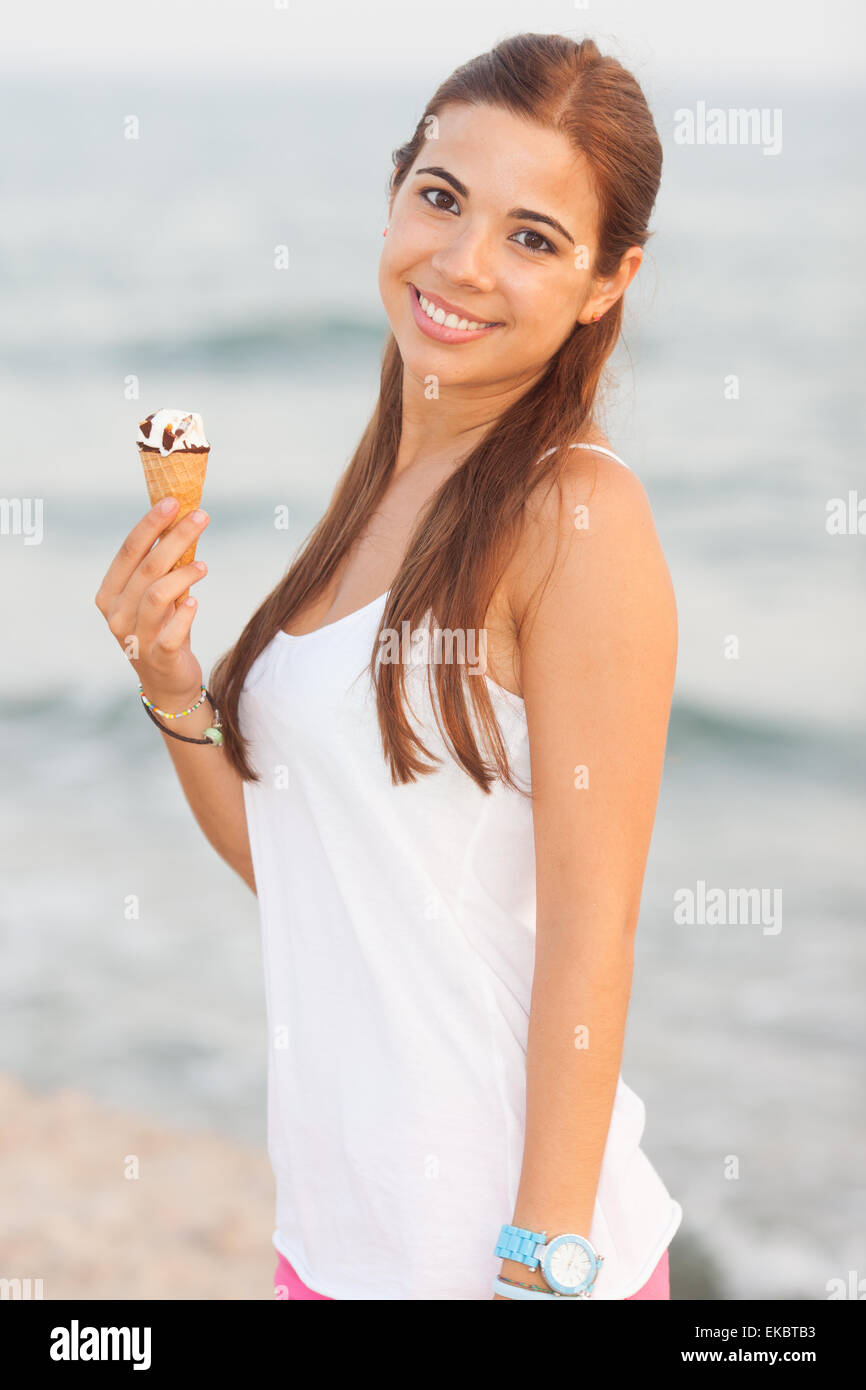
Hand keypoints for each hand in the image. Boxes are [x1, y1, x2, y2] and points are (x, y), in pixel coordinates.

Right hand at [95, 497, 209, 706]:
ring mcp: (134, 637)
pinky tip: (196, 601)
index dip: (151, 524)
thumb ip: (161, 567)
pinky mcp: (158, 657)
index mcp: (109, 594)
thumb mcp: (156, 596)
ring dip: (183, 574)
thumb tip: (183, 520)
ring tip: (203, 565)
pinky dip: (185, 614)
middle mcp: (116, 615)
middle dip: (175, 537)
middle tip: (201, 517)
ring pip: (158, 595)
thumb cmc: (163, 629)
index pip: (128, 551)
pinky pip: (171, 632)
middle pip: (147, 567)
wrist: (167, 682)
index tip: (174, 501)